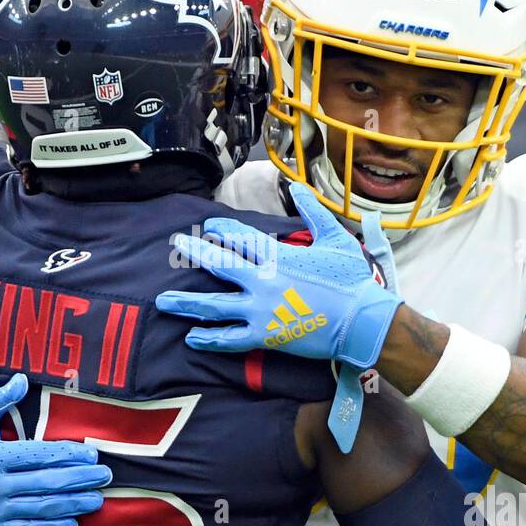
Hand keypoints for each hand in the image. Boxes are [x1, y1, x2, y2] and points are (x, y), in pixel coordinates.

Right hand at [0, 374, 112, 525]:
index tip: (92, 454)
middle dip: (80, 480)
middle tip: (105, 476)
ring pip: (42, 508)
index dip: (68, 455)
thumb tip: (21, 379)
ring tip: (97, 499)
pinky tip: (72, 525)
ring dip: (73, 504)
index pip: (39, 456)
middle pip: (48, 483)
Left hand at [156, 183, 401, 368]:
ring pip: (213, 305)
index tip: (210, 225)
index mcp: (277, 255)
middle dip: (194, 254)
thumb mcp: (334, 237)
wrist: (361, 320)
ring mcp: (259, 310)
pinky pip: (230, 339)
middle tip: (175, 247)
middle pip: (218, 264)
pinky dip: (210, 339)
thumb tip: (298, 186)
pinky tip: (192, 337)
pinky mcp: (264, 337)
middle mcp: (261, 280)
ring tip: (164, 300)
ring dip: (186, 302)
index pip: (240, 237)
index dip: (221, 228)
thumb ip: (312, 211)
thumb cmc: (351, 278)